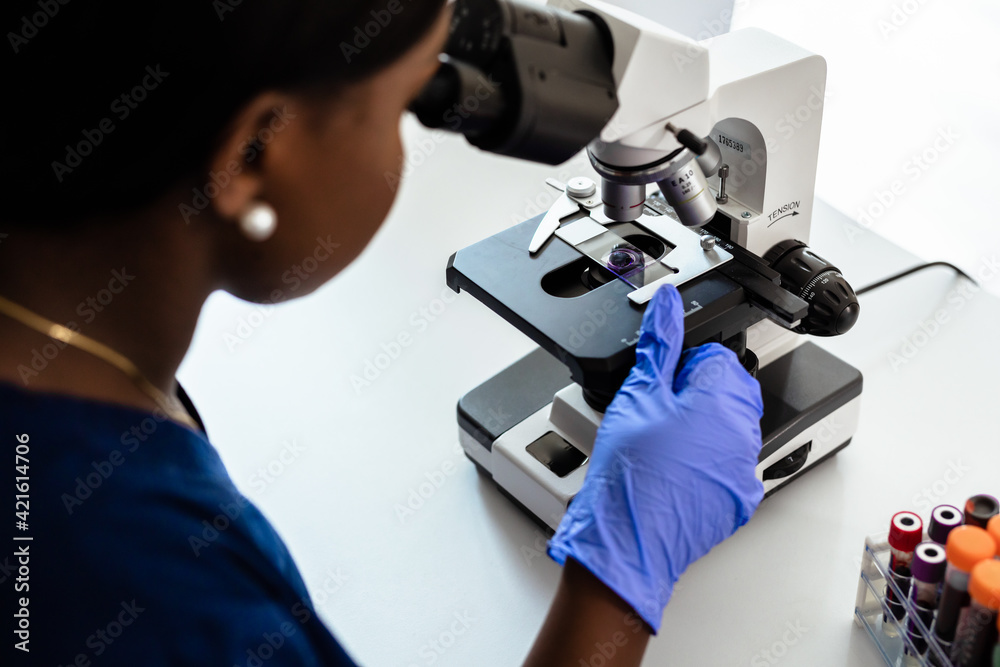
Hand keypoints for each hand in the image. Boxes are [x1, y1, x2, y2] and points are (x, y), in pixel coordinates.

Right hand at [547, 284, 764, 631]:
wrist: (626, 543)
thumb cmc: (629, 475)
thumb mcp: (636, 395)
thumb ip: (658, 344)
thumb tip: (667, 304)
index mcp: (724, 398)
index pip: (719, 355)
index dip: (683, 365)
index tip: (660, 383)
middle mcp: (745, 432)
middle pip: (727, 391)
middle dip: (694, 395)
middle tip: (655, 415)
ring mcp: (744, 468)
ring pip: (727, 428)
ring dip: (699, 428)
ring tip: (658, 447)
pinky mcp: (737, 499)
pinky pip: (727, 465)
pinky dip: (704, 463)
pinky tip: (671, 472)